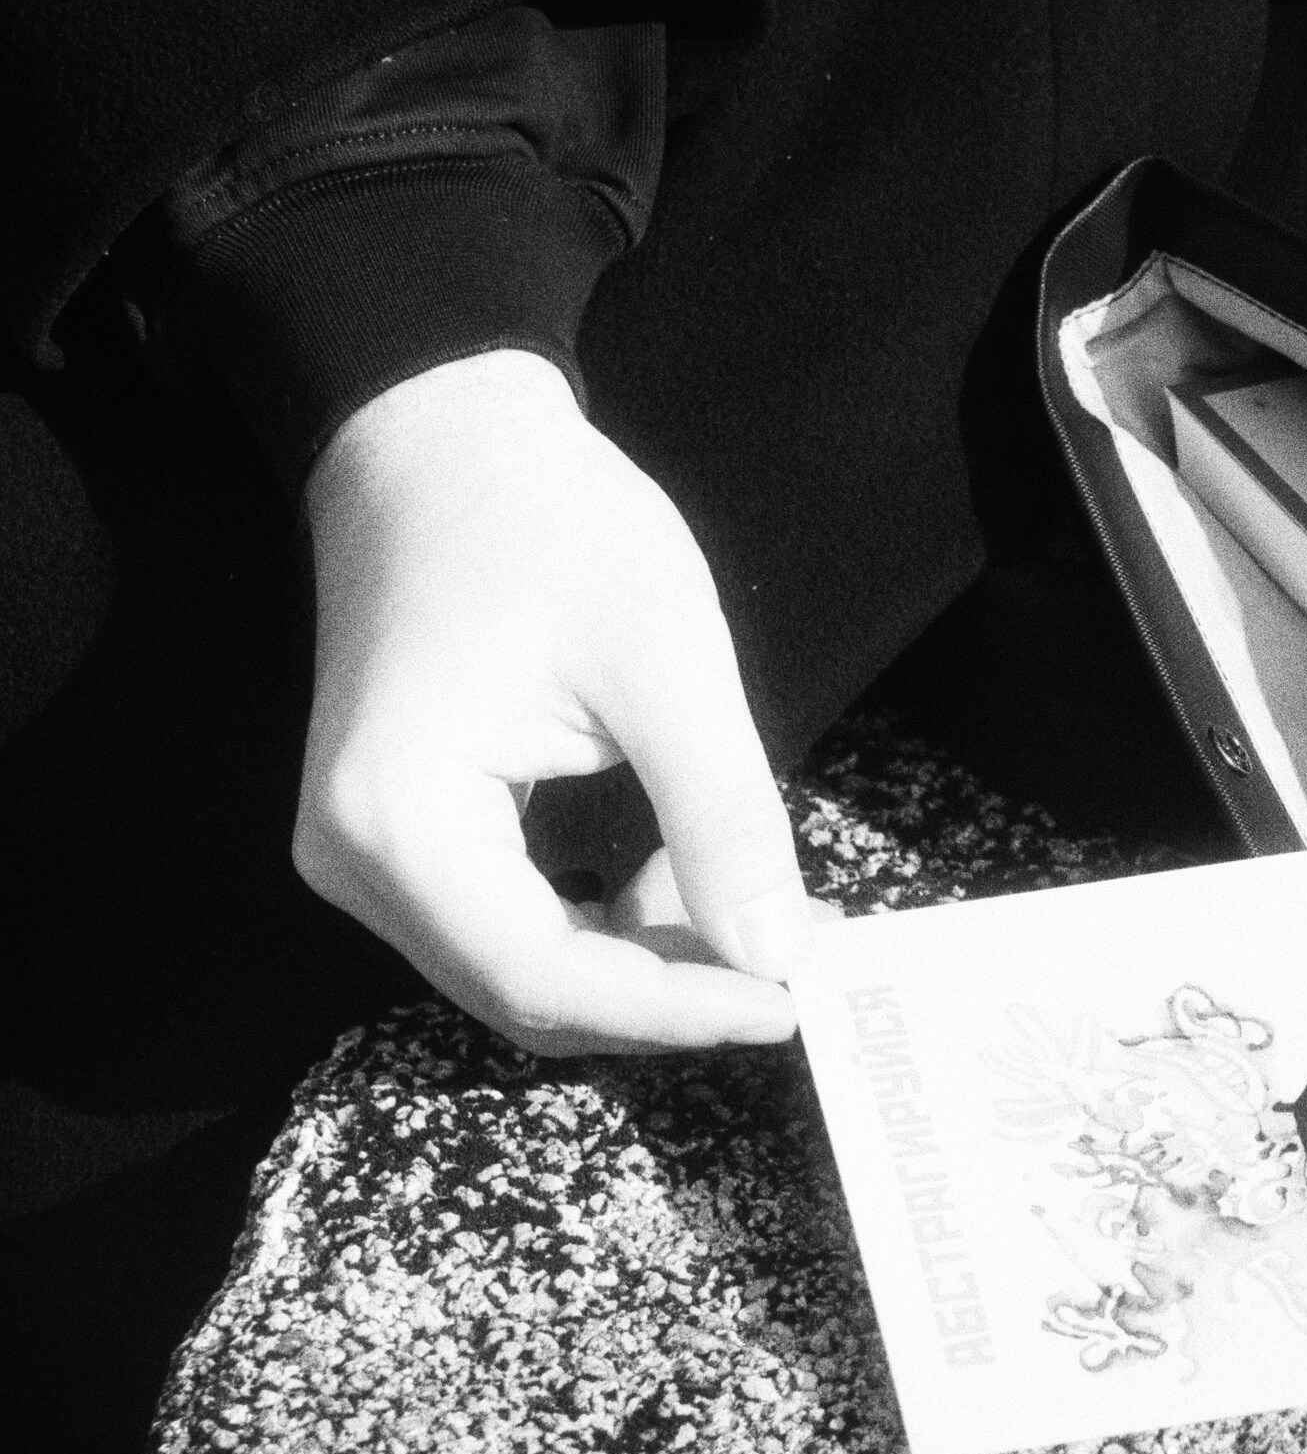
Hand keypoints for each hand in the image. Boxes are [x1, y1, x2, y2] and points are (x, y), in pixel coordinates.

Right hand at [296, 350, 811, 1054]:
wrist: (443, 442)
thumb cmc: (546, 523)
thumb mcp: (666, 662)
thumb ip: (722, 817)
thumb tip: (780, 955)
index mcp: (396, 817)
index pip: (542, 979)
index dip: (678, 1011)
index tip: (797, 1002)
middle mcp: (355, 858)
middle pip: (529, 992)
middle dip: (676, 991)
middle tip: (804, 961)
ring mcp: (370, 852)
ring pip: (529, 968)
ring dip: (654, 961)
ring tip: (769, 910)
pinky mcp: (407, 837)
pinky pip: (517, 922)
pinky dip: (614, 920)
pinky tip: (693, 877)